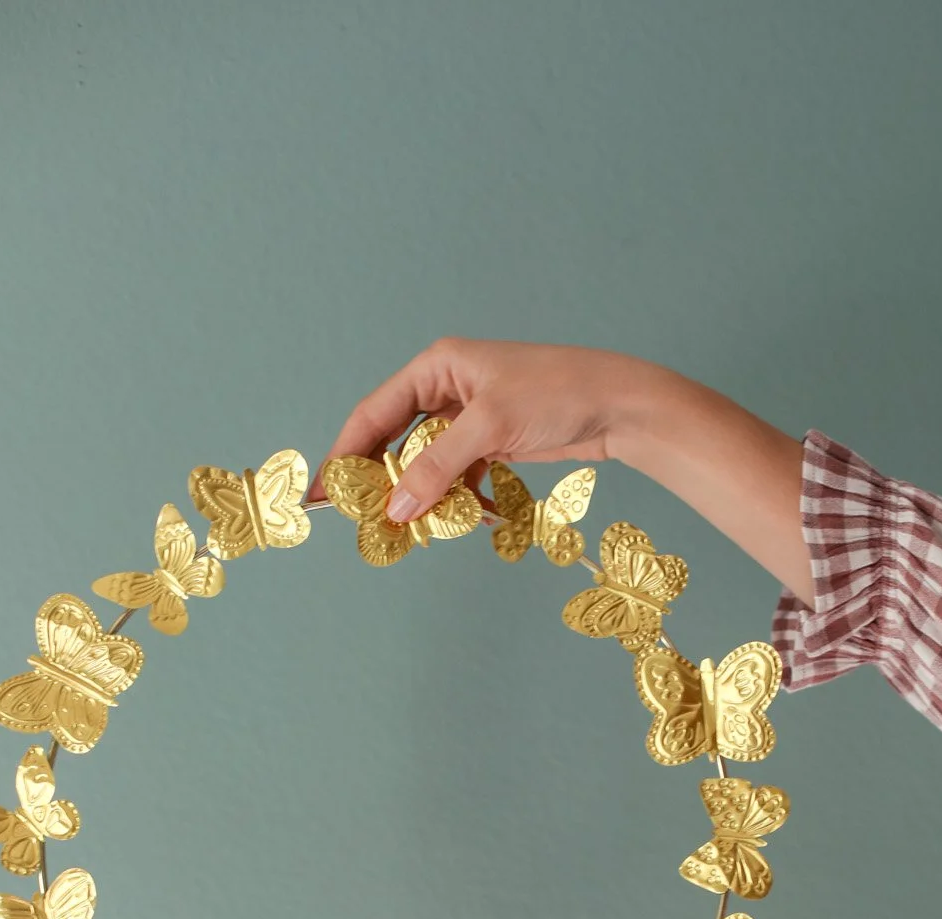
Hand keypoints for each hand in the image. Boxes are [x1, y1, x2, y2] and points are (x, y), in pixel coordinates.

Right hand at [312, 335, 670, 521]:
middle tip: (360, 519)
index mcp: (436, 367)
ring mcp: (470, 418)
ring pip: (427, 462)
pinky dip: (456, 497)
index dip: (344, 453)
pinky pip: (458, 475)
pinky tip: (463, 516)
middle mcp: (447, 388)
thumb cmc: (557, 395)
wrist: (619, 406)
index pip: (374, 414)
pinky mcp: (492, 443)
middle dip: (380, 480)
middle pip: (395, 440)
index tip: (322, 492)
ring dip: (421, 495)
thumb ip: (438, 468)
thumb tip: (396, 507)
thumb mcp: (489, 429)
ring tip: (410, 528)